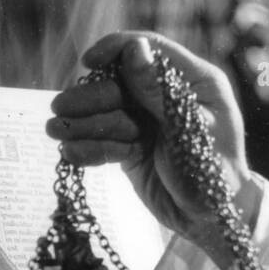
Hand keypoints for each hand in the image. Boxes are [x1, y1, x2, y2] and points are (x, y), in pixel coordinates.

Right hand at [47, 31, 259, 262]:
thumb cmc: (214, 174)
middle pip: (120, 83)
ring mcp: (149, 123)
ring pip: (108, 113)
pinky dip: (89, 147)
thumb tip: (134, 48)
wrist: (211, 221)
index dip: (117, 50)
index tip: (89, 62)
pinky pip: (106, 141)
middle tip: (61, 109)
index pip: (150, 50)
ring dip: (82, 123)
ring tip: (55, 132)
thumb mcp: (188, 129)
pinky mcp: (133, 148)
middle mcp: (169, 97)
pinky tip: (70, 153)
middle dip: (91, 97)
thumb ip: (158, 91)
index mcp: (193, 82)